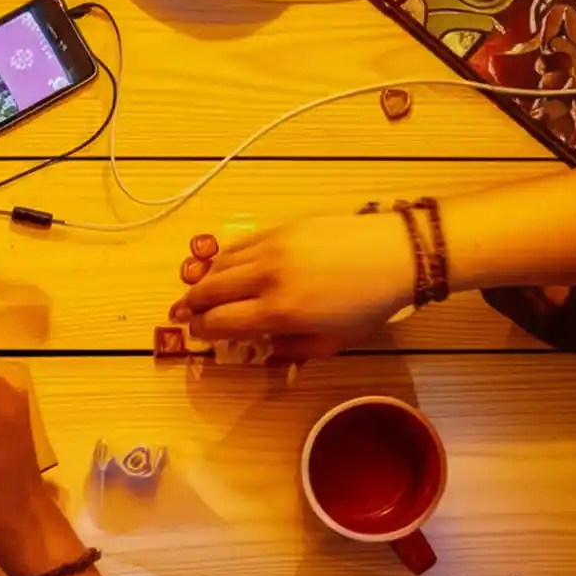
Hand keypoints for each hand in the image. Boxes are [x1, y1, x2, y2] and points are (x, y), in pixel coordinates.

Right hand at [171, 213, 414, 361]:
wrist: (395, 254)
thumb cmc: (368, 305)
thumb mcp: (332, 342)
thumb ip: (289, 348)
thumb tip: (260, 344)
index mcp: (280, 312)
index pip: (221, 322)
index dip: (201, 330)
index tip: (194, 333)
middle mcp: (267, 278)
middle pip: (210, 291)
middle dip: (190, 305)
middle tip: (179, 313)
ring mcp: (271, 248)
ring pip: (220, 264)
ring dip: (203, 280)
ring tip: (195, 291)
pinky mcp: (279, 228)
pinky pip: (239, 244)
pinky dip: (224, 258)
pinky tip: (222, 267)